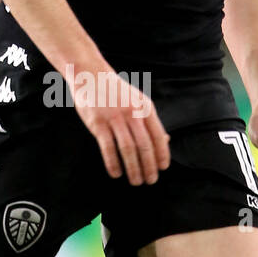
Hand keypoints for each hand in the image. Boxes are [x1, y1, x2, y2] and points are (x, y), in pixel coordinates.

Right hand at [70, 69, 170, 184]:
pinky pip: (108, 148)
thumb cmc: (116, 91)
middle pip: (145, 146)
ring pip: (128, 149)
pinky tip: (116, 173)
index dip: (162, 155)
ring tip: (135, 181)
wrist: (91, 75)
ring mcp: (115, 118)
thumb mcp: (137, 101)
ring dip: (133, 169)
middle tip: (150, 181)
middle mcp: (132, 113)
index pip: (158, 136)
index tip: (163, 169)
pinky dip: (113, 163)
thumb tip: (166, 141)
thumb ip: (150, 121)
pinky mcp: (98, 123)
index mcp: (145, 108)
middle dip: (149, 167)